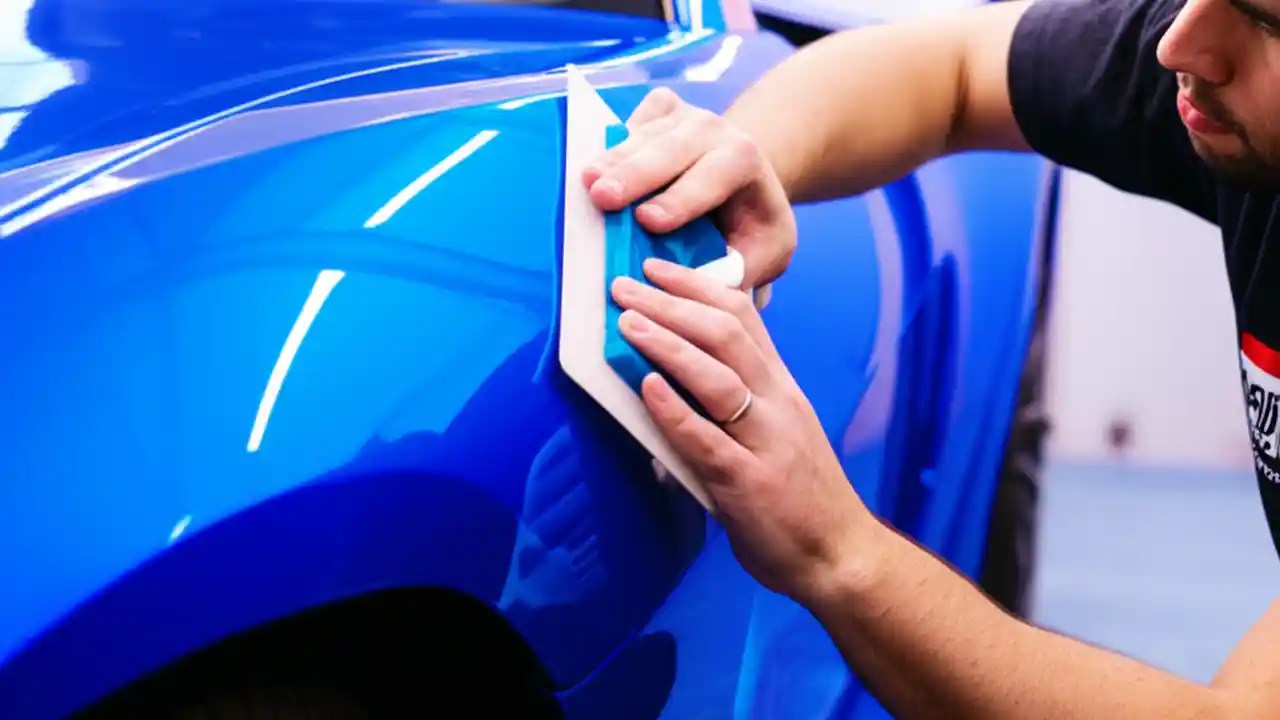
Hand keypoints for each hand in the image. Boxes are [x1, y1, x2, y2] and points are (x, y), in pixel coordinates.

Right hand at [583, 87, 796, 289]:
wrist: (746, 181)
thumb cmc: (751, 225)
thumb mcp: (766, 251)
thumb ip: (739, 270)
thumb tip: (702, 293)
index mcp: (744, 161)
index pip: (713, 176)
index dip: (681, 198)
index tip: (648, 221)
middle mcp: (714, 130)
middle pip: (670, 149)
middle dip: (635, 174)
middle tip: (602, 197)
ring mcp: (683, 115)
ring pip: (643, 137)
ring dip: (611, 161)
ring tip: (586, 183)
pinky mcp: (659, 110)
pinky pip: (632, 122)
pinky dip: (610, 145)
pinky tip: (594, 169)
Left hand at [610, 257, 872, 603]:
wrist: (840, 557)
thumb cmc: (799, 496)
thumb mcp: (775, 431)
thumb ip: (736, 400)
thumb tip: (676, 373)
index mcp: (781, 387)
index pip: (743, 317)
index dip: (696, 285)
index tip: (656, 267)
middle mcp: (778, 403)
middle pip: (725, 334)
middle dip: (671, 302)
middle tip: (624, 286)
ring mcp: (766, 441)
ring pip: (717, 376)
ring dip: (667, 344)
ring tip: (627, 323)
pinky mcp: (750, 482)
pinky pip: (707, 439)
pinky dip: (674, 409)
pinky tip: (646, 387)